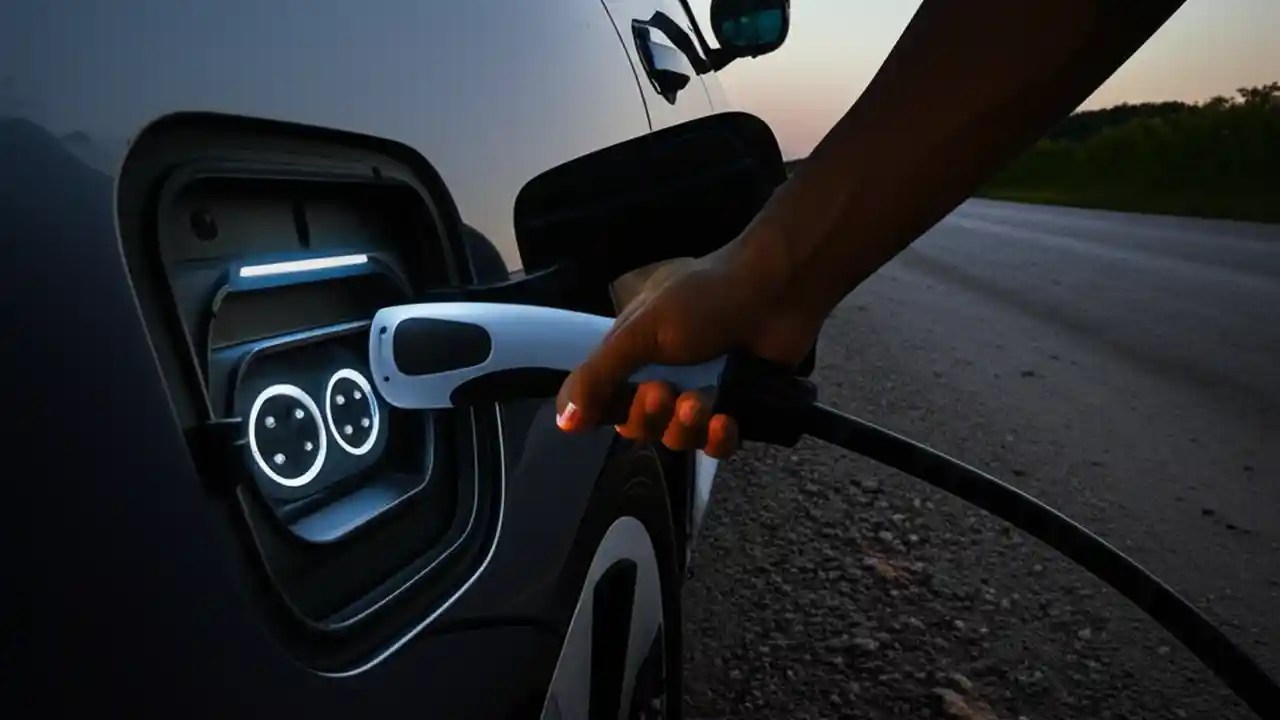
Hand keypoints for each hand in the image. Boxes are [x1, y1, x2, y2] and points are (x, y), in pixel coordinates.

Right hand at [554, 243, 824, 457]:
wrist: (775, 290)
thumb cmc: (705, 299)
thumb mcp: (642, 330)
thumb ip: (599, 375)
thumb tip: (563, 420)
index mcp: (635, 353)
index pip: (604, 399)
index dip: (604, 410)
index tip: (608, 409)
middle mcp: (665, 375)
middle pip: (639, 425)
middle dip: (648, 416)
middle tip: (664, 392)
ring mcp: (702, 393)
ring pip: (677, 438)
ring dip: (685, 426)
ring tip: (700, 401)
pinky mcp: (738, 408)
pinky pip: (717, 444)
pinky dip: (718, 438)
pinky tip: (724, 420)